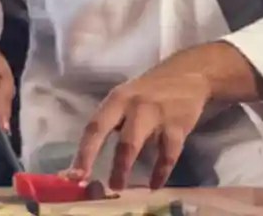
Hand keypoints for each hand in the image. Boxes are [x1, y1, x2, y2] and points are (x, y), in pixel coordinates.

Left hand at [70, 66, 210, 189]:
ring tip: (119, 187)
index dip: (84, 152)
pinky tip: (154, 185)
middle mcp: (134, 106)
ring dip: (125, 167)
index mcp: (116, 100)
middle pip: (119, 138)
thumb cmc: (148, 91)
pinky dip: (161, 171)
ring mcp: (157, 115)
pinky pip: (169, 154)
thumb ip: (113, 121)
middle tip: (100, 186)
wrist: (188, 74)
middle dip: (109, 164)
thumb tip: (92, 153)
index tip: (74, 174)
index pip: (95, 127)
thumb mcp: (125, 97)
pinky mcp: (179, 125)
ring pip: (138, 144)